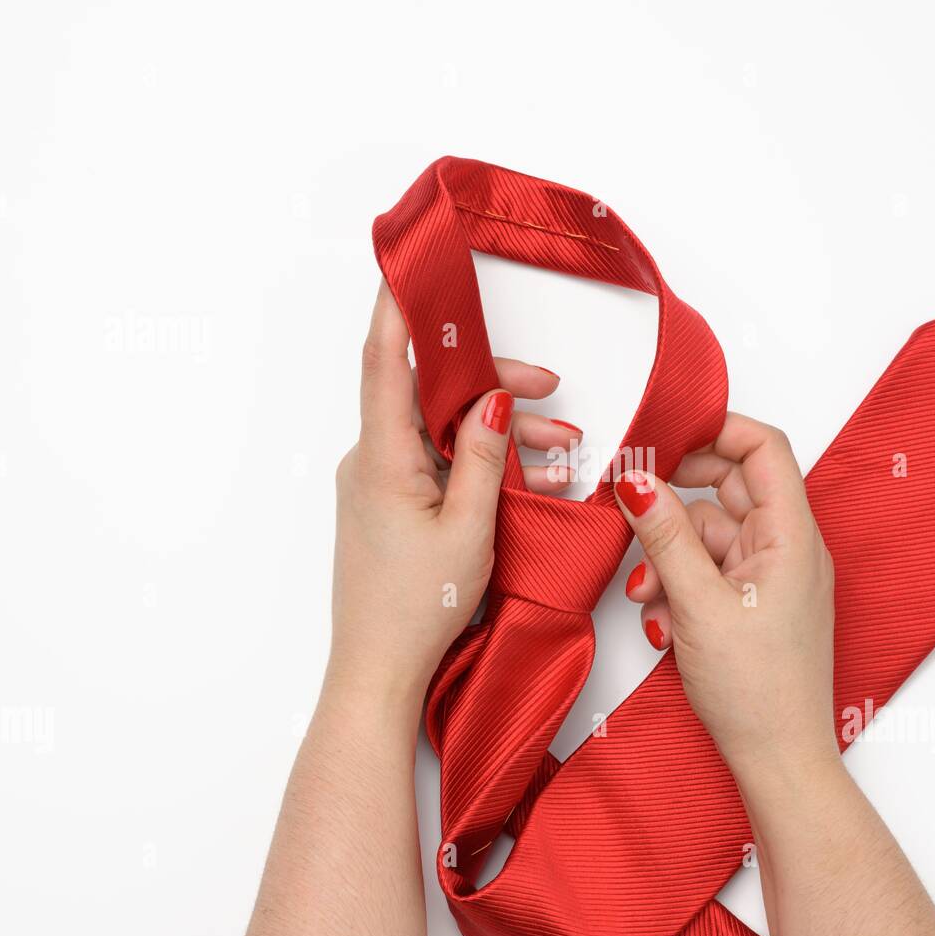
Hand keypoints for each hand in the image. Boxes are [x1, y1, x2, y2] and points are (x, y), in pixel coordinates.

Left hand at [327, 280, 582, 714]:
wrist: (379, 672)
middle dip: (496, 390)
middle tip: (552, 392)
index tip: (405, 263)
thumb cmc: (417, 610)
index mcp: (381, 459)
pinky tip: (531, 484)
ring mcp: (381, 484)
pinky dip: (481, 467)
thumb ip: (481, 457)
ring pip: (444, 434)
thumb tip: (491, 398)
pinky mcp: (392, 505)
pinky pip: (439, 466)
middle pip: (432, 397)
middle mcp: (372, 462)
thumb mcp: (468, 530)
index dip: (397, 307)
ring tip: (561, 458)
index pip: (384, 361)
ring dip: (500, 438)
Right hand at [613, 414, 836, 772]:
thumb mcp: (698, 604)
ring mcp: (770, 579)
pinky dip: (680, 591)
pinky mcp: (753, 606)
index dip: (716, 431)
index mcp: (791, 536)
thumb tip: (637, 479)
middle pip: (726, 493)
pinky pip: (710, 575)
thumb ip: (664, 536)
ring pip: (708, 539)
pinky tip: (666, 628)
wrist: (778, 761)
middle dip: (673, 511)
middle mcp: (787, 550)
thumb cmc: (758, 691)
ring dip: (668, 563)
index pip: (764, 448)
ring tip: (651, 602)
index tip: (665, 438)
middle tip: (635, 518)